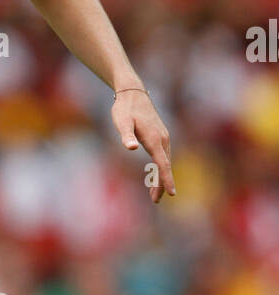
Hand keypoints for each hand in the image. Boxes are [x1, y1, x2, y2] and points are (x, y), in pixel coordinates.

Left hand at [111, 88, 175, 202]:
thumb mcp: (121, 121)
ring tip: (154, 195)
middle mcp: (162, 139)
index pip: (162, 163)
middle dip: (162, 184)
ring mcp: (163, 137)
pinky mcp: (160, 136)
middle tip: (155, 201)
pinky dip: (161, 168)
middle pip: (164, 166)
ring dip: (161, 178)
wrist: (133, 93)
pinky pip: (163, 156)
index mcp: (154, 139)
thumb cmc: (124, 108)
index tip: (171, 193)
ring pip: (165, 162)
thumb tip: (131, 148)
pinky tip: (155, 174)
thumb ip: (126, 135)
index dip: (166, 179)